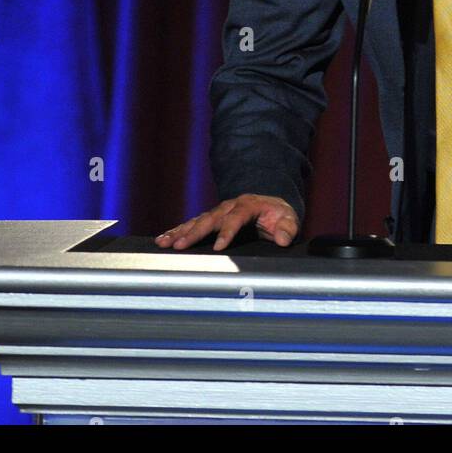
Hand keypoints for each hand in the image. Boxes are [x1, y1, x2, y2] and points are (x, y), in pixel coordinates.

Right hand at [154, 194, 299, 251]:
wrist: (270, 206)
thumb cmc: (278, 215)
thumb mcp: (289, 220)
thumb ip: (287, 228)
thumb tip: (283, 239)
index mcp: (248, 205)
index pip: (236, 218)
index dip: (227, 232)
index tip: (220, 247)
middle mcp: (230, 206)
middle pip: (210, 219)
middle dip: (195, 233)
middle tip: (180, 246)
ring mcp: (218, 212)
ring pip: (197, 221)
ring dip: (180, 232)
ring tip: (164, 242)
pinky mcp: (211, 219)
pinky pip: (192, 224)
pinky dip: (177, 231)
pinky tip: (163, 239)